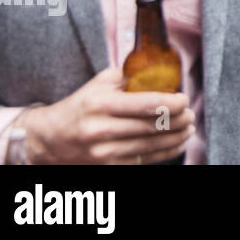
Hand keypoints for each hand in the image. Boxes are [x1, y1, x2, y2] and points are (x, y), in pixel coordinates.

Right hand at [22, 67, 194, 163]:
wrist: (48, 139)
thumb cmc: (79, 106)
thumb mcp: (98, 84)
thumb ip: (128, 77)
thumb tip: (160, 73)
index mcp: (101, 104)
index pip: (144, 105)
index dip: (170, 103)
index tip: (185, 99)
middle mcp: (101, 129)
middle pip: (151, 126)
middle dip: (178, 120)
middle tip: (191, 114)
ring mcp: (103, 152)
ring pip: (150, 145)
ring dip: (176, 137)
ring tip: (189, 128)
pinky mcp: (107, 166)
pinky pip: (143, 160)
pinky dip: (164, 152)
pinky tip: (177, 143)